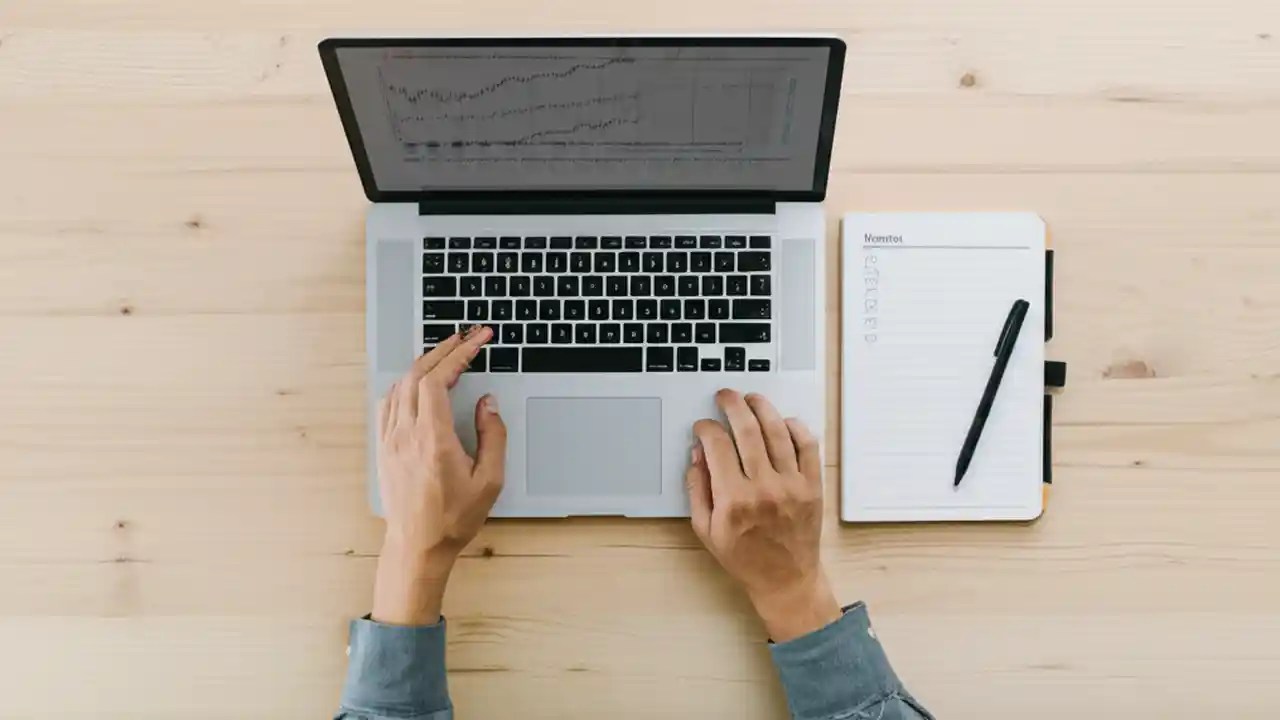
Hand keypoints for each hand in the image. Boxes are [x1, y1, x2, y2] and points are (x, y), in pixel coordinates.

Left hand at [372, 326, 505, 625]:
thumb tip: (488, 403)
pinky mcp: (384, 448)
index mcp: (433, 439)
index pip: (438, 379)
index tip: (477, 340)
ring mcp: (390, 440)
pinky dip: (405, 384)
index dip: (458, 353)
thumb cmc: (453, 518)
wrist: (417, 546)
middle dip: (443, 350)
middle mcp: (406, 434)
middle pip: (417, 374)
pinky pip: (389, 403)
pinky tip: (418, 384)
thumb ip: (493, 437)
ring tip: (446, 355)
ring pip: (400, 385)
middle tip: (465, 338)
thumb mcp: (489, 481)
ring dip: (424, 364)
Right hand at [686, 390, 838, 641]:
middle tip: (725, 396)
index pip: (717, 446)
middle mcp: (764, 488)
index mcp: (734, 499)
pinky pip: (807, 446)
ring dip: (762, 408)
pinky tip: (782, 421)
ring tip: (751, 399)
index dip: (706, 428)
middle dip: (732, 405)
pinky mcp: (812, 486)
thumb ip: (698, 488)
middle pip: (747, 429)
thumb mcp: (706, 529)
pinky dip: (795, 427)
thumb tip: (697, 453)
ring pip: (777, 431)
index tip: (703, 426)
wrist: (785, 579)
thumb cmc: (743, 557)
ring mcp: (792, 485)